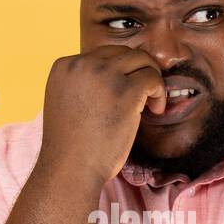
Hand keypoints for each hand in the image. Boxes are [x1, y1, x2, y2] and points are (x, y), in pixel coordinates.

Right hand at [38, 45, 166, 184]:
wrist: (70, 170)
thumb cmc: (71, 147)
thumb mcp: (67, 103)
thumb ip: (84, 84)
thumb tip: (116, 74)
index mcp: (64, 66)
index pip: (100, 56)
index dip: (117, 74)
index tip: (121, 96)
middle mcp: (81, 64)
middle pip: (122, 53)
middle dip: (136, 72)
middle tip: (143, 95)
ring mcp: (104, 75)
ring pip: (141, 60)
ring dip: (150, 78)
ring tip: (150, 103)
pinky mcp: (125, 90)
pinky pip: (152, 77)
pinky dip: (159, 92)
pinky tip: (154, 110)